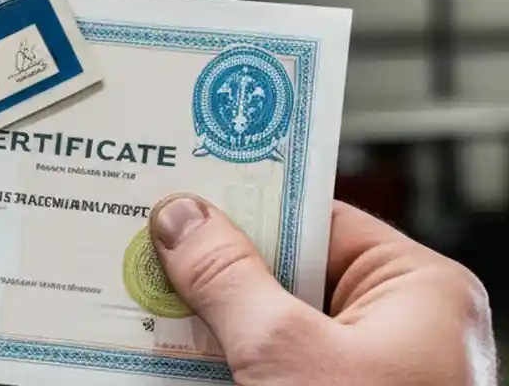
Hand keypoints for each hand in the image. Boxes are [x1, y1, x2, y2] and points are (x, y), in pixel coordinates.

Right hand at [149, 194, 498, 384]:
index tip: (174, 188)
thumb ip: (227, 277)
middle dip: (211, 266)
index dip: (242, 202)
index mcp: (418, 290)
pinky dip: (220, 364)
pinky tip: (163, 354)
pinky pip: (268, 370)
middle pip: (285, 273)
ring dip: (206, 320)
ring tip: (137, 298)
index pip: (315, 218)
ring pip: (268, 326)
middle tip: (141, 246)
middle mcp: (398, 329)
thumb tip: (181, 218)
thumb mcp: (284, 351)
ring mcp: (364, 378)